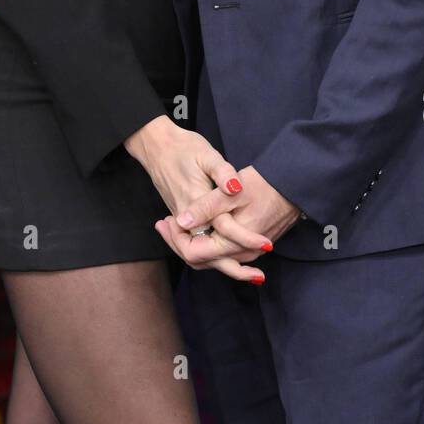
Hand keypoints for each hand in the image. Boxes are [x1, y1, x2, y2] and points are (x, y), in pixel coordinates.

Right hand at [124, 116, 270, 269]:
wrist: (156, 147)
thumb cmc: (183, 148)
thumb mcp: (206, 155)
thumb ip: (222, 172)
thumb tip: (235, 187)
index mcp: (195, 203)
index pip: (221, 232)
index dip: (245, 240)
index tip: (266, 244)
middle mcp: (187, 218)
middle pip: (206, 255)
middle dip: (234, 269)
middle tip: (258, 276)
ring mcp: (183, 221)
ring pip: (199, 254)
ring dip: (223, 264)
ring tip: (249, 272)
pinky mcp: (182, 219)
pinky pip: (196, 245)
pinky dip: (212, 255)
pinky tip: (229, 254)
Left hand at [154, 166, 301, 282]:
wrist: (294, 188)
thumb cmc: (265, 186)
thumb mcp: (232, 192)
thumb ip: (206, 207)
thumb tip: (182, 220)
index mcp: (230, 243)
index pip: (192, 253)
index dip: (175, 238)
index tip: (166, 219)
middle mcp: (238, 255)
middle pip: (199, 259)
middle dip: (178, 242)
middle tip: (163, 222)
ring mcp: (245, 253)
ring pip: (209, 257)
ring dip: (190, 241)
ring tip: (174, 222)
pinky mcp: (250, 247)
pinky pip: (221, 252)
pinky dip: (205, 240)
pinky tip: (197, 225)